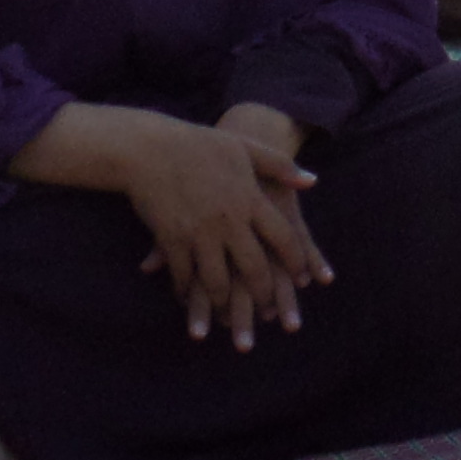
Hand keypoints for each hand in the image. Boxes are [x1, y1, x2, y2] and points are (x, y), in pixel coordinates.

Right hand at [108, 107, 326, 349]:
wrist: (148, 148)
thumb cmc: (198, 144)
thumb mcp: (244, 147)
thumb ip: (279, 165)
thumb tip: (312, 181)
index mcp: (249, 197)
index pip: (283, 237)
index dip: (296, 261)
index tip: (300, 278)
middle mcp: (228, 219)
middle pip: (254, 268)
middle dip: (263, 294)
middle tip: (267, 310)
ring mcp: (199, 233)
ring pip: (218, 282)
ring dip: (224, 304)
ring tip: (227, 314)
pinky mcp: (172, 241)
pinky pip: (184, 277)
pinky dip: (187, 293)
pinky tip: (189, 298)